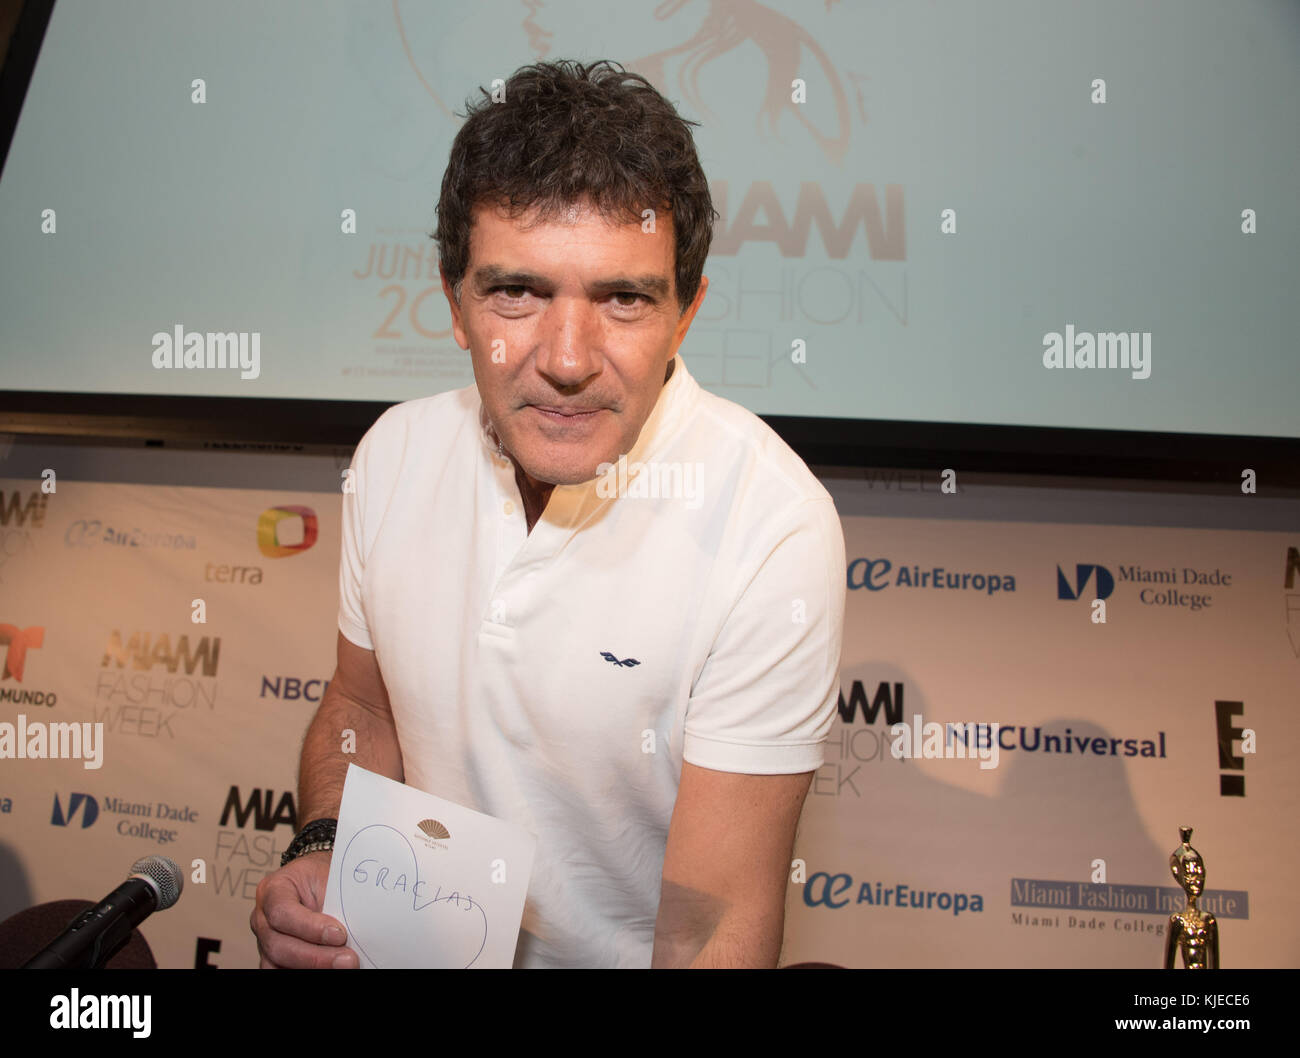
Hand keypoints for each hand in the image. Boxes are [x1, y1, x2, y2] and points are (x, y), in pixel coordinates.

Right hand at [251, 851, 358, 967]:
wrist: (318, 881)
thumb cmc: (323, 877)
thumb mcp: (329, 879)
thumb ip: (334, 904)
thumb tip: (354, 930)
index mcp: (273, 890)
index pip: (282, 912)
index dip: (310, 927)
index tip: (340, 934)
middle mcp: (262, 918)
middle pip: (278, 945)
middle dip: (316, 957)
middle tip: (348, 960)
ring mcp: (265, 941)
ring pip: (277, 964)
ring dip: (312, 967)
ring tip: (341, 965)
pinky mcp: (273, 958)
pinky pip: (283, 971)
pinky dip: (307, 970)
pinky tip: (328, 967)